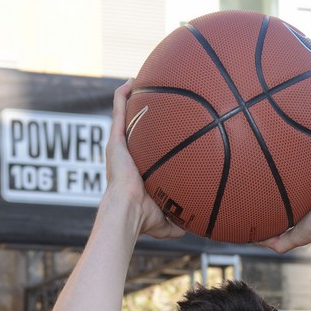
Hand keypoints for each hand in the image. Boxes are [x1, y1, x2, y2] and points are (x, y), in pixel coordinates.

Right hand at [104, 81, 187, 240]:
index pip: (146, 151)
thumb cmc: (144, 218)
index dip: (153, 141)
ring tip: (140, 83)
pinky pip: (118, 112)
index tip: (166, 131)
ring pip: (124, 117)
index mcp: (138, 172)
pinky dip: (121, 96)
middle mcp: (128, 157)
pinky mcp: (114, 141)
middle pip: (135, 130)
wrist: (128, 210)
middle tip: (155, 102)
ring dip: (130, 100)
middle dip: (142, 116)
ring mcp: (120, 147)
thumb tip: (196, 228)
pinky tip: (130, 82)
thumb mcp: (166, 221)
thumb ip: (179, 224)